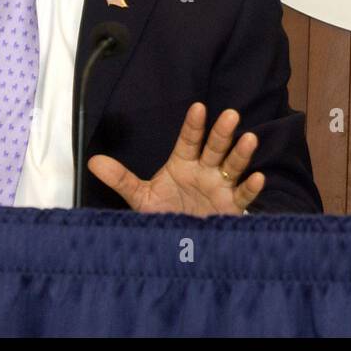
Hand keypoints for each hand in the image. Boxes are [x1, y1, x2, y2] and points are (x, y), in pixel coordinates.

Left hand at [88, 102, 264, 215]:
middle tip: (230, 114)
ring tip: (249, 139)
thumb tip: (92, 162)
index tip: (197, 107)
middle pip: (215, 147)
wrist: (183, 243)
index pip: (189, 140)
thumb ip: (121, 179)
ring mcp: (220, 187)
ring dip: (241, 153)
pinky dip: (250, 187)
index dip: (193, 125)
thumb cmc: (166, 213)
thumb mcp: (142, 197)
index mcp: (183, 163)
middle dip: (222, 132)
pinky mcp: (231, 207)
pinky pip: (242, 195)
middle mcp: (205, 170)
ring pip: (232, 166)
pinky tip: (257, 178)